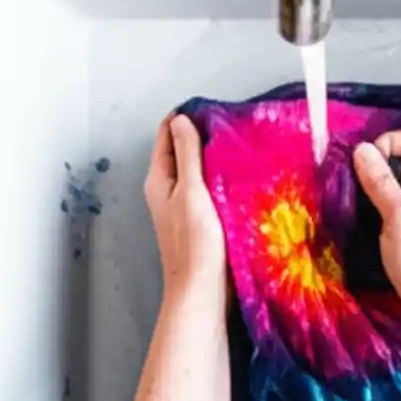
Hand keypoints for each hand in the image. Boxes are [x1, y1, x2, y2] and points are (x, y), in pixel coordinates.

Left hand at [143, 114, 226, 311]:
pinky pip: (209, 189)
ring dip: (214, 158)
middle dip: (203, 135)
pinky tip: (241, 176)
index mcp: (159, 180)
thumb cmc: (195, 244)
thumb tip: (182, 120)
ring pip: (197, 170)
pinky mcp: (200, 220)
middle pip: (182, 151)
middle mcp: (167, 190)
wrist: (202, 291)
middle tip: (233, 123)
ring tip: (241, 144)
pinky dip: (221, 178)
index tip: (214, 108)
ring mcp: (183, 206)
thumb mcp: (191, 192)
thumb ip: (187, 155)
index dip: (186, 118)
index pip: (167, 135)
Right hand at [353, 129, 400, 335]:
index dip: (388, 143)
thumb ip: (380, 181)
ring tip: (356, 201)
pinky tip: (364, 218)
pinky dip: (378, 206)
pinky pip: (395, 205)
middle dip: (377, 164)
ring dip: (374, 187)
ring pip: (396, 184)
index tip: (367, 165)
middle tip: (355, 183)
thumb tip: (362, 149)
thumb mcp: (399, 216)